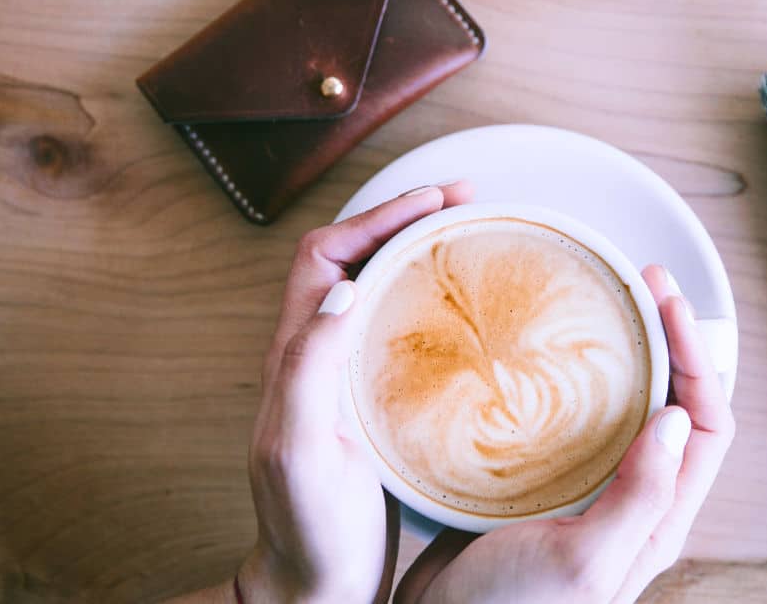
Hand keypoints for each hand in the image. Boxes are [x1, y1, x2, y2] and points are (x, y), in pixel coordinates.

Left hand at [237, 182, 472, 603]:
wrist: (316, 584)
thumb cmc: (307, 526)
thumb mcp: (298, 448)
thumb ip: (308, 366)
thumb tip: (344, 285)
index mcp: (293, 355)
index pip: (326, 255)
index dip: (376, 217)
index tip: (435, 201)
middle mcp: (316, 354)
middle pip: (355, 257)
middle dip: (406, 216)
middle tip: (466, 200)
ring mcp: (346, 375)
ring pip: (378, 286)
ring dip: (420, 250)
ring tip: (473, 232)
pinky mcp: (375, 400)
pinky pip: (401, 328)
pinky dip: (432, 298)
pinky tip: (470, 306)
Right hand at [394, 265, 734, 603]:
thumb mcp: (583, 563)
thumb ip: (637, 497)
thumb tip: (675, 416)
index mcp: (656, 518)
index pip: (705, 425)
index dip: (696, 359)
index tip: (665, 302)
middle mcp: (630, 496)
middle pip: (671, 401)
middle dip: (666, 337)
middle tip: (641, 278)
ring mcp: (584, 484)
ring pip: (621, 402)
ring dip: (621, 348)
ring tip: (602, 296)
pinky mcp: (538, 476)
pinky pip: (568, 413)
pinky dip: (565, 373)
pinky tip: (540, 347)